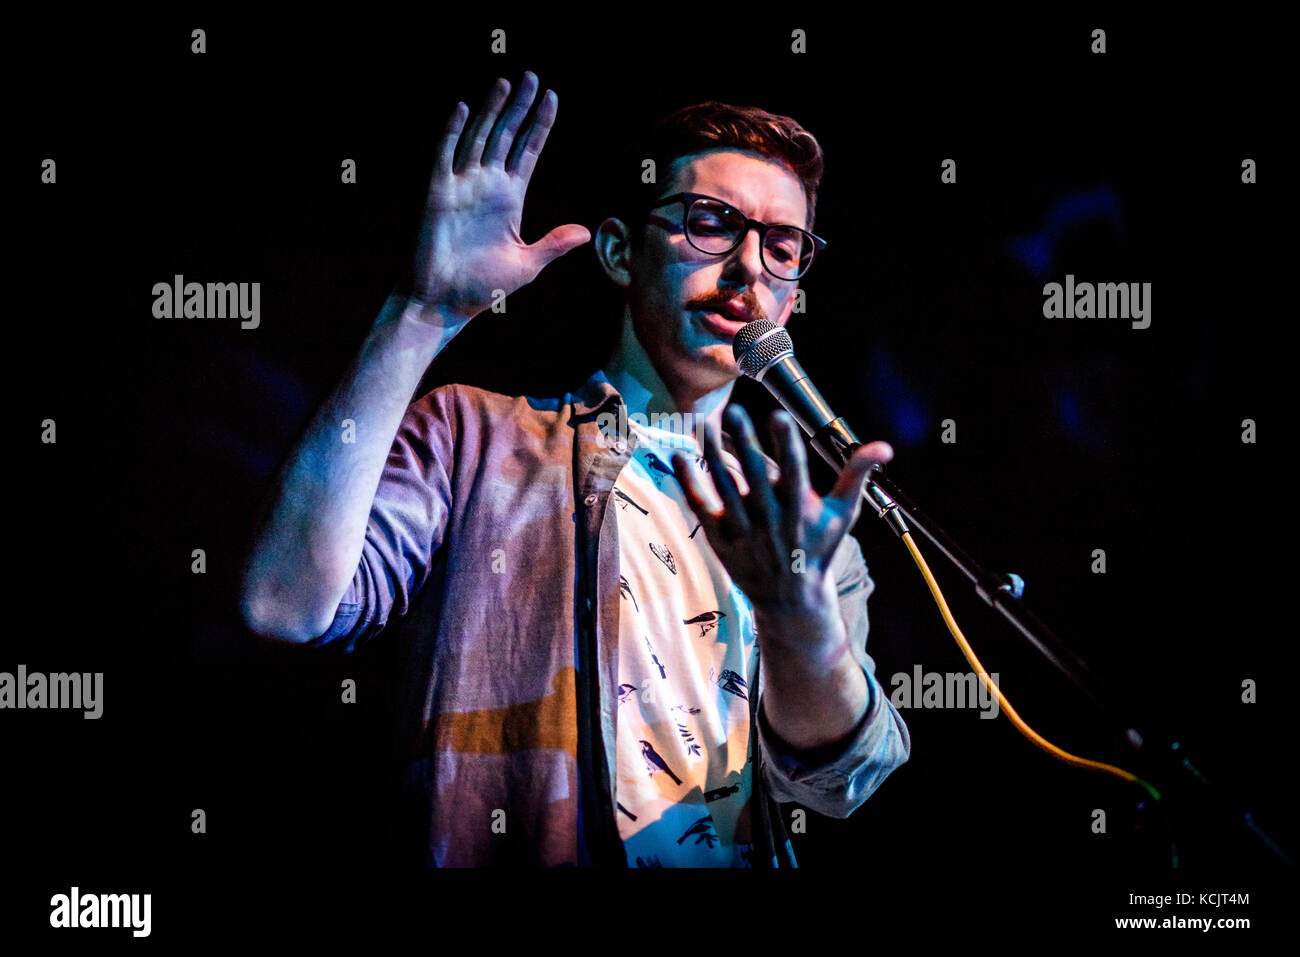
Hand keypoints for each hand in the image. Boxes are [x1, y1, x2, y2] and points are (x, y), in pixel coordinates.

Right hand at [401, 72, 590, 324]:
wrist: (443, 302)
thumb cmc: (481, 286)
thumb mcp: (526, 264)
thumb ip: (553, 244)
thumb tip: (585, 231)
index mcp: (510, 198)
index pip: (528, 152)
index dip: (539, 125)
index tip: (552, 98)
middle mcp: (486, 185)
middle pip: (506, 136)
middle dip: (519, 107)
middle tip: (532, 77)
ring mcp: (461, 186)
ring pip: (478, 138)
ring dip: (491, 110)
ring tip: (507, 83)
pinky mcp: (438, 193)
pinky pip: (444, 156)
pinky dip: (452, 132)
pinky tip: (463, 108)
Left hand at [671, 406, 893, 618]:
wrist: (791, 598)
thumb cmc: (819, 547)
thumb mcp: (842, 514)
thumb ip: (857, 475)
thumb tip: (884, 447)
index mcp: (801, 510)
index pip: (794, 471)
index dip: (786, 443)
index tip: (779, 415)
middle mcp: (771, 521)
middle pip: (755, 476)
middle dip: (745, 442)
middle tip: (733, 410)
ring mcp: (743, 531)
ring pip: (724, 487)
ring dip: (713, 455)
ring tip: (705, 425)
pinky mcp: (720, 539)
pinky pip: (701, 506)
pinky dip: (690, 482)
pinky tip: (680, 455)